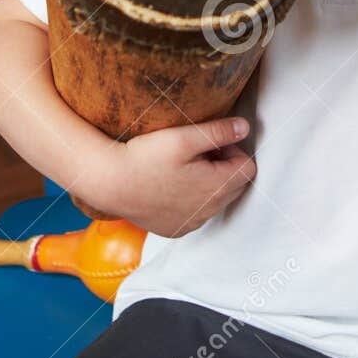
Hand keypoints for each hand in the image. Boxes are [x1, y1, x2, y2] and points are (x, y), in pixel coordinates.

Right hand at [83, 116, 256, 236]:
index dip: (233, 150)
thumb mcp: (184, 137)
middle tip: (197, 153)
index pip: (248, 168)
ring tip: (183, 167)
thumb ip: (219, 131)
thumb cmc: (145, 157)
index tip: (210, 143)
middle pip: (234, 186)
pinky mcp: (176, 229)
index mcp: (216, 188)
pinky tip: (171, 185)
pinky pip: (197, 214)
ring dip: (208, 183)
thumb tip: (245, 128)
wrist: (109, 183)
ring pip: (216, 201)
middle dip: (223, 167)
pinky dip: (192, 200)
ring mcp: (192, 223)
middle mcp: (208, 211)